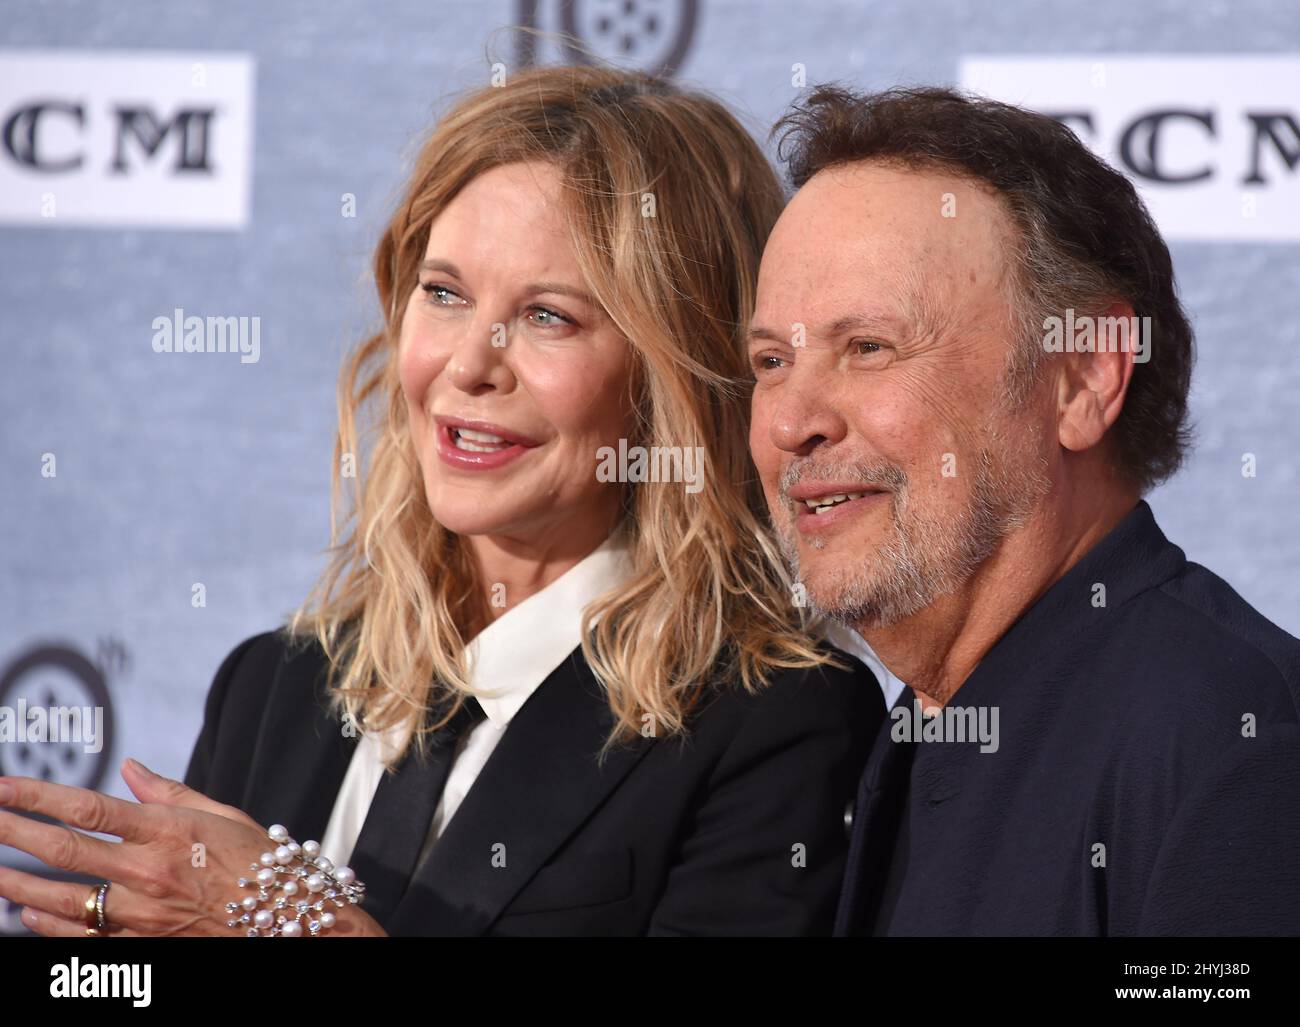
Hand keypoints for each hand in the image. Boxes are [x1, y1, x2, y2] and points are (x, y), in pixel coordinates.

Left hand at [0, 759, 386, 936]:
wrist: (292, 919)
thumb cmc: (261, 863)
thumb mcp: (221, 814)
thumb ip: (169, 791)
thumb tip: (131, 767)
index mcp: (169, 831)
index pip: (88, 808)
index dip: (38, 796)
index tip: (4, 785)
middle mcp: (150, 871)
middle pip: (65, 850)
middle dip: (14, 832)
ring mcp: (143, 913)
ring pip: (65, 899)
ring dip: (19, 883)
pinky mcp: (145, 942)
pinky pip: (84, 937)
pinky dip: (49, 925)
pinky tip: (25, 911)